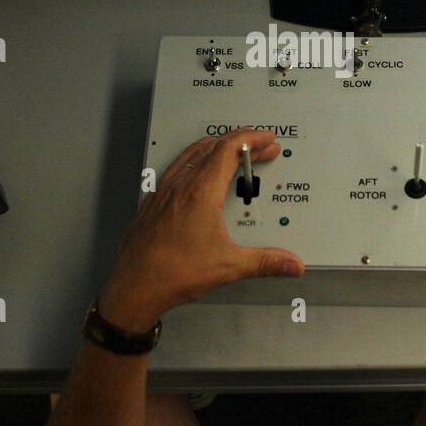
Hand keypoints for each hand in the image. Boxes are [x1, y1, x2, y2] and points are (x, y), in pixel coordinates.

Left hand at [98, 129, 304, 331]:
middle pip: (213, 147)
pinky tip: (195, 172)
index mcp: (201, 192)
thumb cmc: (172, 273)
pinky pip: (175, 167)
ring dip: (215, 146)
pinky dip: (193, 160)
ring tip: (230, 150)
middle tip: (260, 147)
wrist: (135, 286)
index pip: (229, 149)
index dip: (252, 139)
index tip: (266, 138)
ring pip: (191, 153)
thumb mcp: (229, 266)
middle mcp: (180, 185)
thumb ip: (265, 261)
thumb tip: (290, 263)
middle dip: (241, 142)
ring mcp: (163, 191)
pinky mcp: (153, 202)